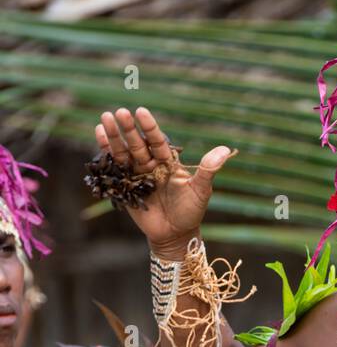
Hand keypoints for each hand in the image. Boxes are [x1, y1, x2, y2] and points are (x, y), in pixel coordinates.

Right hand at [94, 106, 233, 255]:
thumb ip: (209, 170)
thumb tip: (226, 150)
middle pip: (138, 144)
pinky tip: (100, 133)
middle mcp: (151, 164)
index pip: (158, 141)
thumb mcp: (201, 191)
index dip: (149, 127)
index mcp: (168, 161)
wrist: (175, 235)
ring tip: (105, 118)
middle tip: (120, 112)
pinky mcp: (125, 186)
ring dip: (114, 136)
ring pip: (124, 152)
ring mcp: (137, 174)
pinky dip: (107, 151)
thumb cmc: (191, 212)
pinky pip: (115, 166)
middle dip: (129, 129)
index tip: (141, 112)